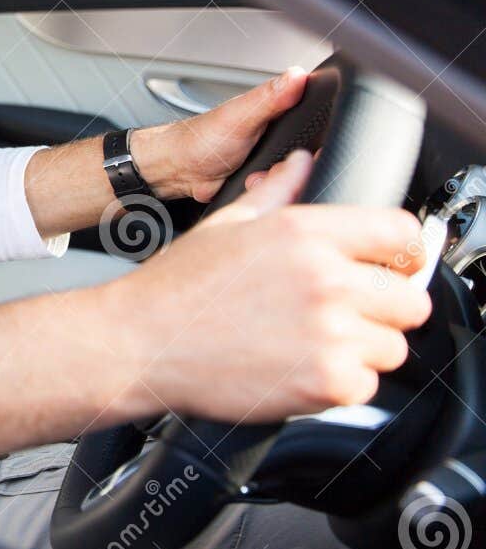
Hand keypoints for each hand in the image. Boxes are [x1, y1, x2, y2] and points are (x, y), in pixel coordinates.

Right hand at [103, 150, 429, 422]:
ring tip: (315, 344)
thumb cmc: (176, 288)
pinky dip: (339, 384)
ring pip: (393, 347)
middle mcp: (326, 279)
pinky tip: (299, 368)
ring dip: (364, 349)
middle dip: (384, 308)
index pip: (403, 233)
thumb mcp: (226, 224)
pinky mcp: (327, 382)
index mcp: (305, 232)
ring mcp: (330, 333)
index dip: (402, 252)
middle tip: (347, 314)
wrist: (139, 344)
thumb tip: (303, 163)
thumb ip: (279, 192)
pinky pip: (366, 385)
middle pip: (410, 299)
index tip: (392, 267)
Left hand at [133, 66, 307, 200]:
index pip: (317, 117)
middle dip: (297, 166)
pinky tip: (255, 185)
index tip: (308, 147)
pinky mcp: (266, 180)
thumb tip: (297, 74)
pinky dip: (270, 191)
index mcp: (278, 111)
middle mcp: (279, 134)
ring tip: (258, 175)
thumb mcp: (240, 115)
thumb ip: (270, 97)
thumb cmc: (202, 139)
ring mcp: (273, 158)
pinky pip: (281, 190)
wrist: (179, 171)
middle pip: (312, 153)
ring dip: (280, 181)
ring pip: (296, 175)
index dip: (323, 134)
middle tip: (272, 165)